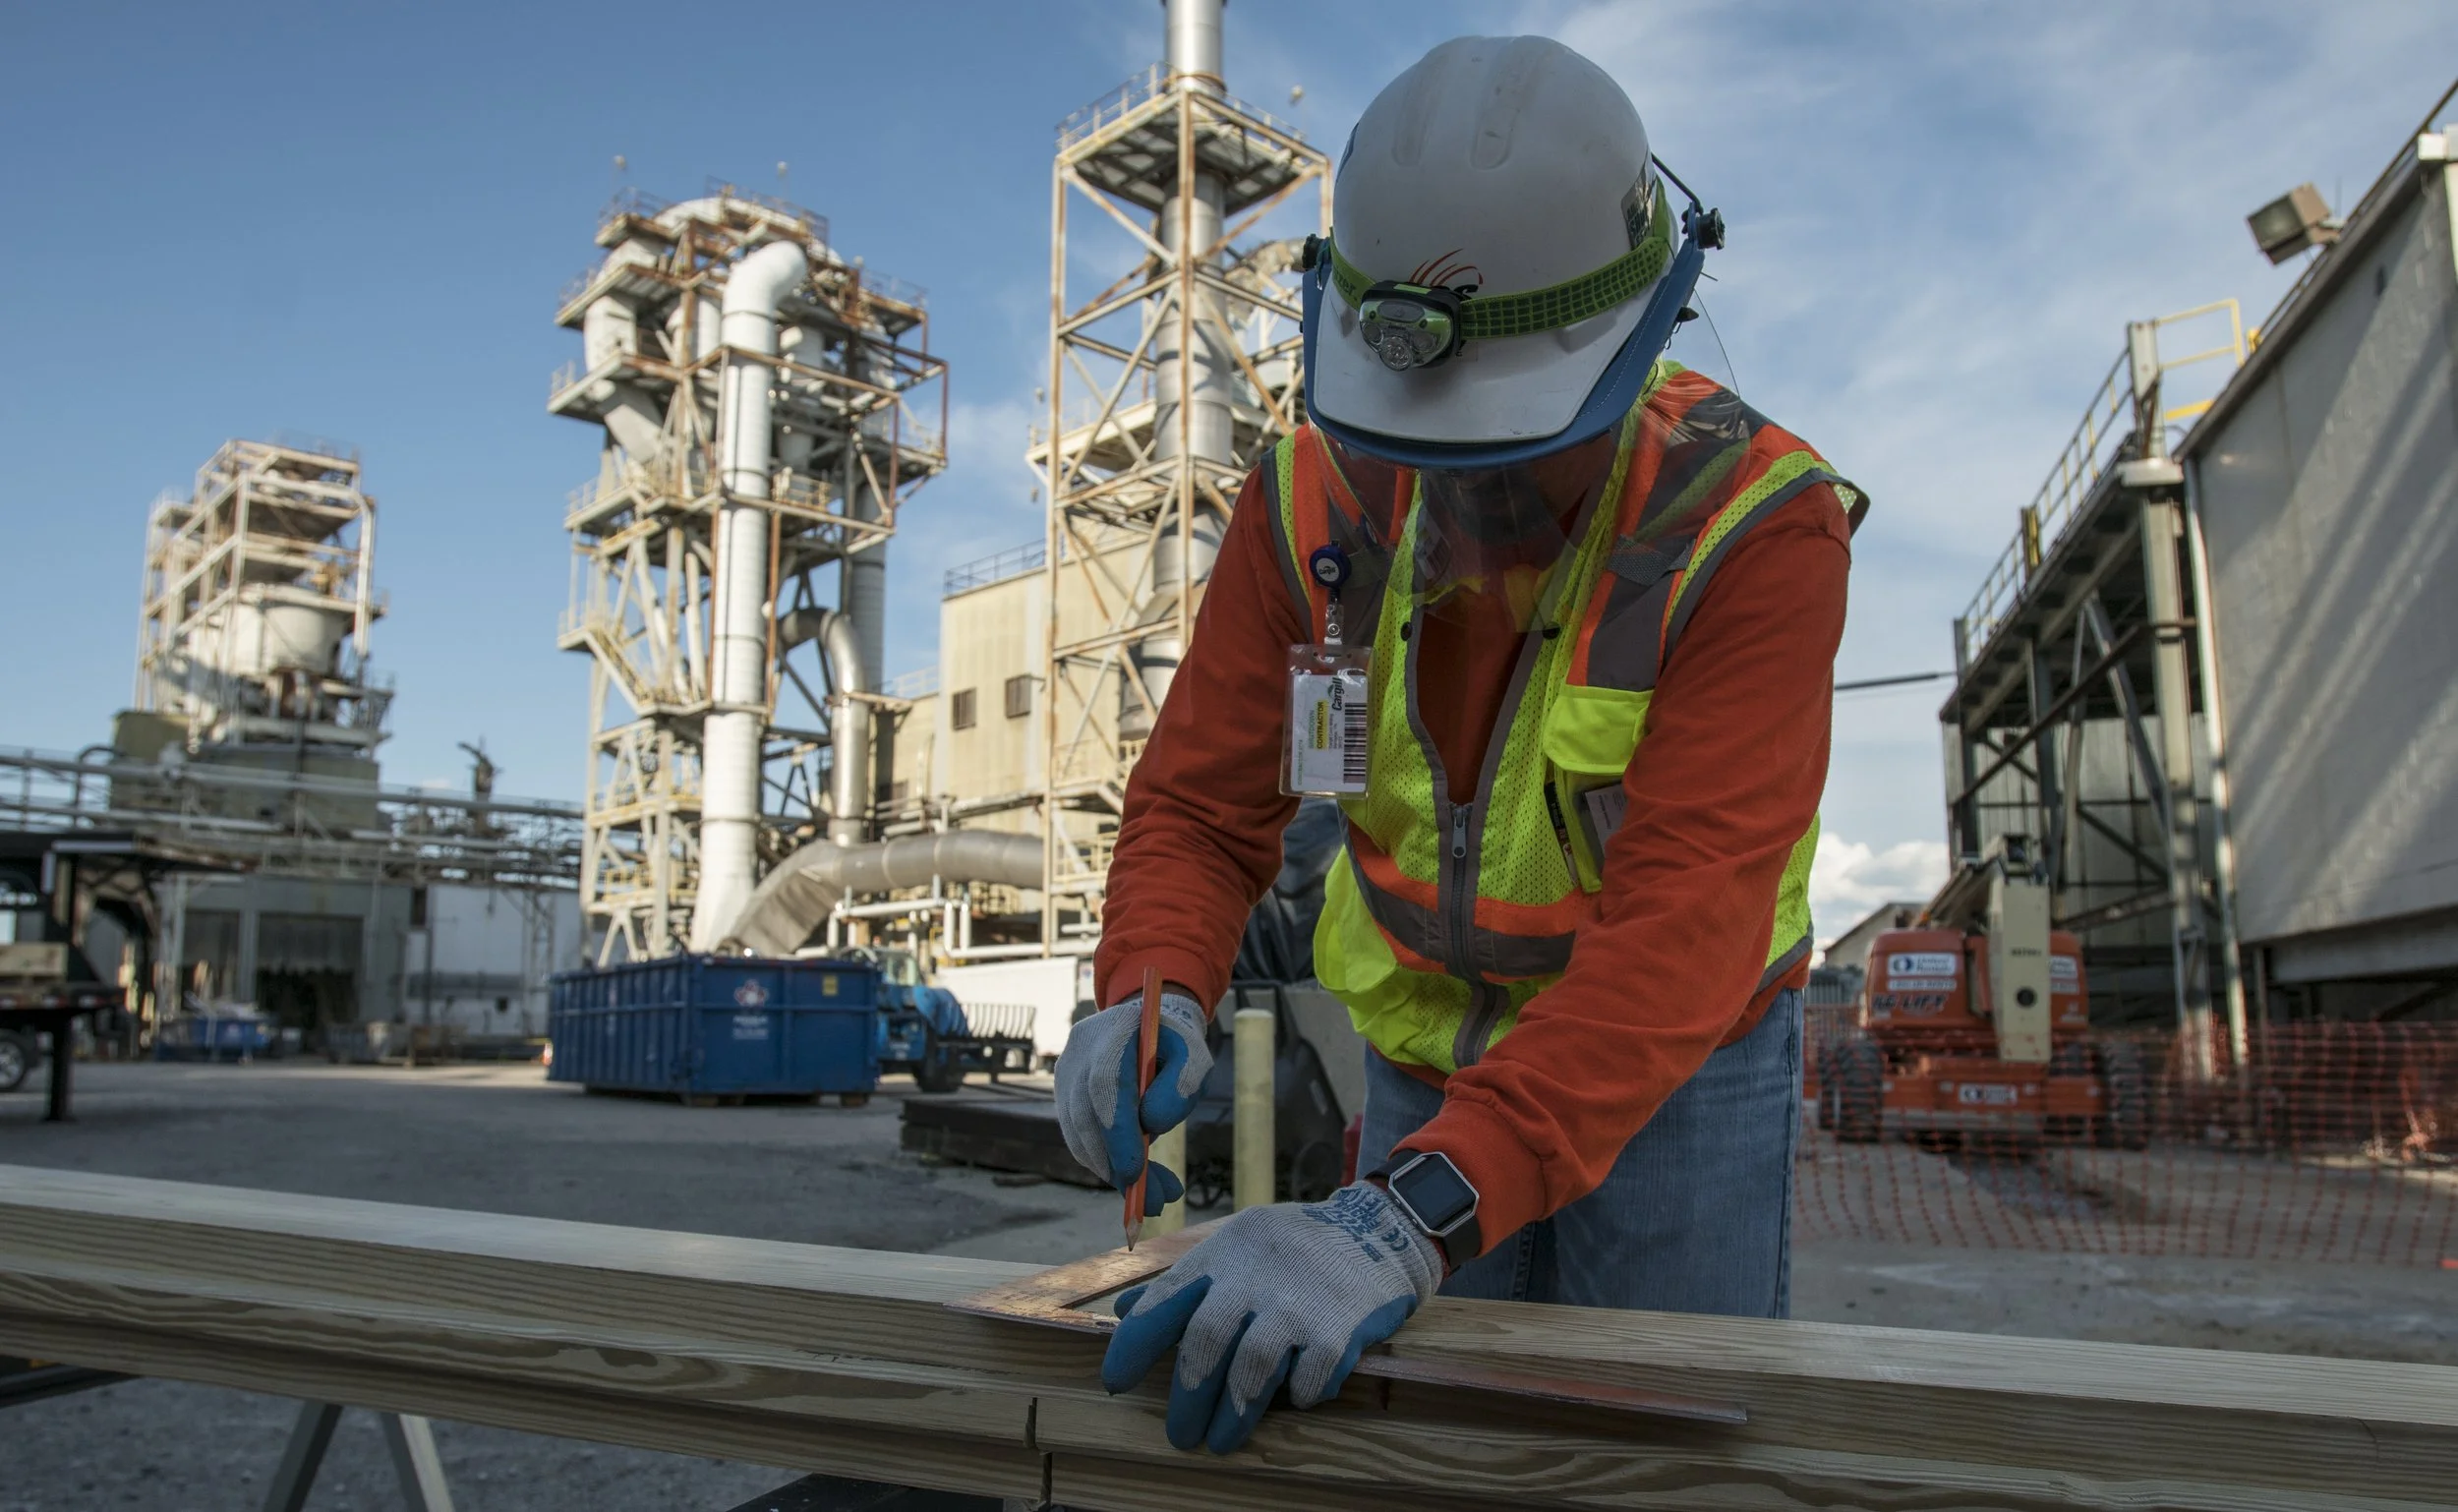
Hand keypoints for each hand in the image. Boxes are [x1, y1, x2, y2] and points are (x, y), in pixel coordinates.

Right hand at [1054, 989, 1210, 1212]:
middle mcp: (1079, 1051)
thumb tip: (1151, 1123)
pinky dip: (1104, 1163)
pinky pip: (1078, 1138)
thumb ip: (1182, 1085)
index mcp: (1113, 1030)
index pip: (1104, 1083)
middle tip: (1154, 1202)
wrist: (1146, 1032)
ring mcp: (1064, 1074)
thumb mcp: (1195, 1059)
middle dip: (1117, 1164)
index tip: (1134, 1174)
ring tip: (1153, 1196)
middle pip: (1086, 1115)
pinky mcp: (1063, 1096)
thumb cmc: (1174, 1049)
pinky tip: (1134, 1176)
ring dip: (1112, 1171)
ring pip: (1079, 1134)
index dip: (1115, 1131)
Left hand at [1101, 1182, 1443, 1451]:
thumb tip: (1126, 1311)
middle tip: (1181, 1433)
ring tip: (1223, 1440)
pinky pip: (1308, 1378)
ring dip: (1233, 1413)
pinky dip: (1296, 1396)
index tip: (1116, 1382)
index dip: (1135, 1345)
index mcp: (1226, 1251)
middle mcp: (1257, 1272)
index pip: (1167, 1299)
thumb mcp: (1239, 1246)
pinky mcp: (1341, 1327)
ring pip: (1252, 1369)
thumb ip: (1187, 1281)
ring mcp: (1300, 1300)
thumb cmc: (1297, 1248)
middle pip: (1206, 1342)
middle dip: (1187, 1396)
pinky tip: (1293, 1401)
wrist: (1382, 1230)